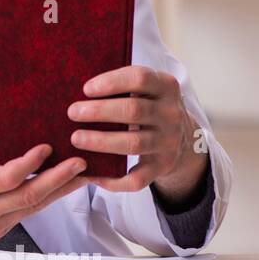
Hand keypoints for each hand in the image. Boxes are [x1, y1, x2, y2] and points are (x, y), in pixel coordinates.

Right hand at [0, 105, 89, 259]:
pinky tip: (55, 189)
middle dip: (59, 180)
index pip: (5, 179)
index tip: (45, 148)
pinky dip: (42, 201)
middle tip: (80, 164)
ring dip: (58, 192)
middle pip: (29, 197)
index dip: (29, 165)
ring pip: (32, 209)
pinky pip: (24, 215)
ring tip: (80, 176)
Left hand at [67, 65, 206, 203]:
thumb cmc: (151, 106)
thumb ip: (122, 84)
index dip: (112, 82)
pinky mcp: (162, 166)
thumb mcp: (148, 89)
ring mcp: (168, 142)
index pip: (140, 79)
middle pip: (134, 111)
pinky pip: (138, 178)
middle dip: (99, 111)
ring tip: (76, 138)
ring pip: (133, 143)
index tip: (86, 89)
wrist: (186, 138)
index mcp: (165, 87)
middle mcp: (170, 114)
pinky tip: (94, 175)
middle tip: (72, 112)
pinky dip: (114, 180)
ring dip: (101, 142)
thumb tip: (74, 87)